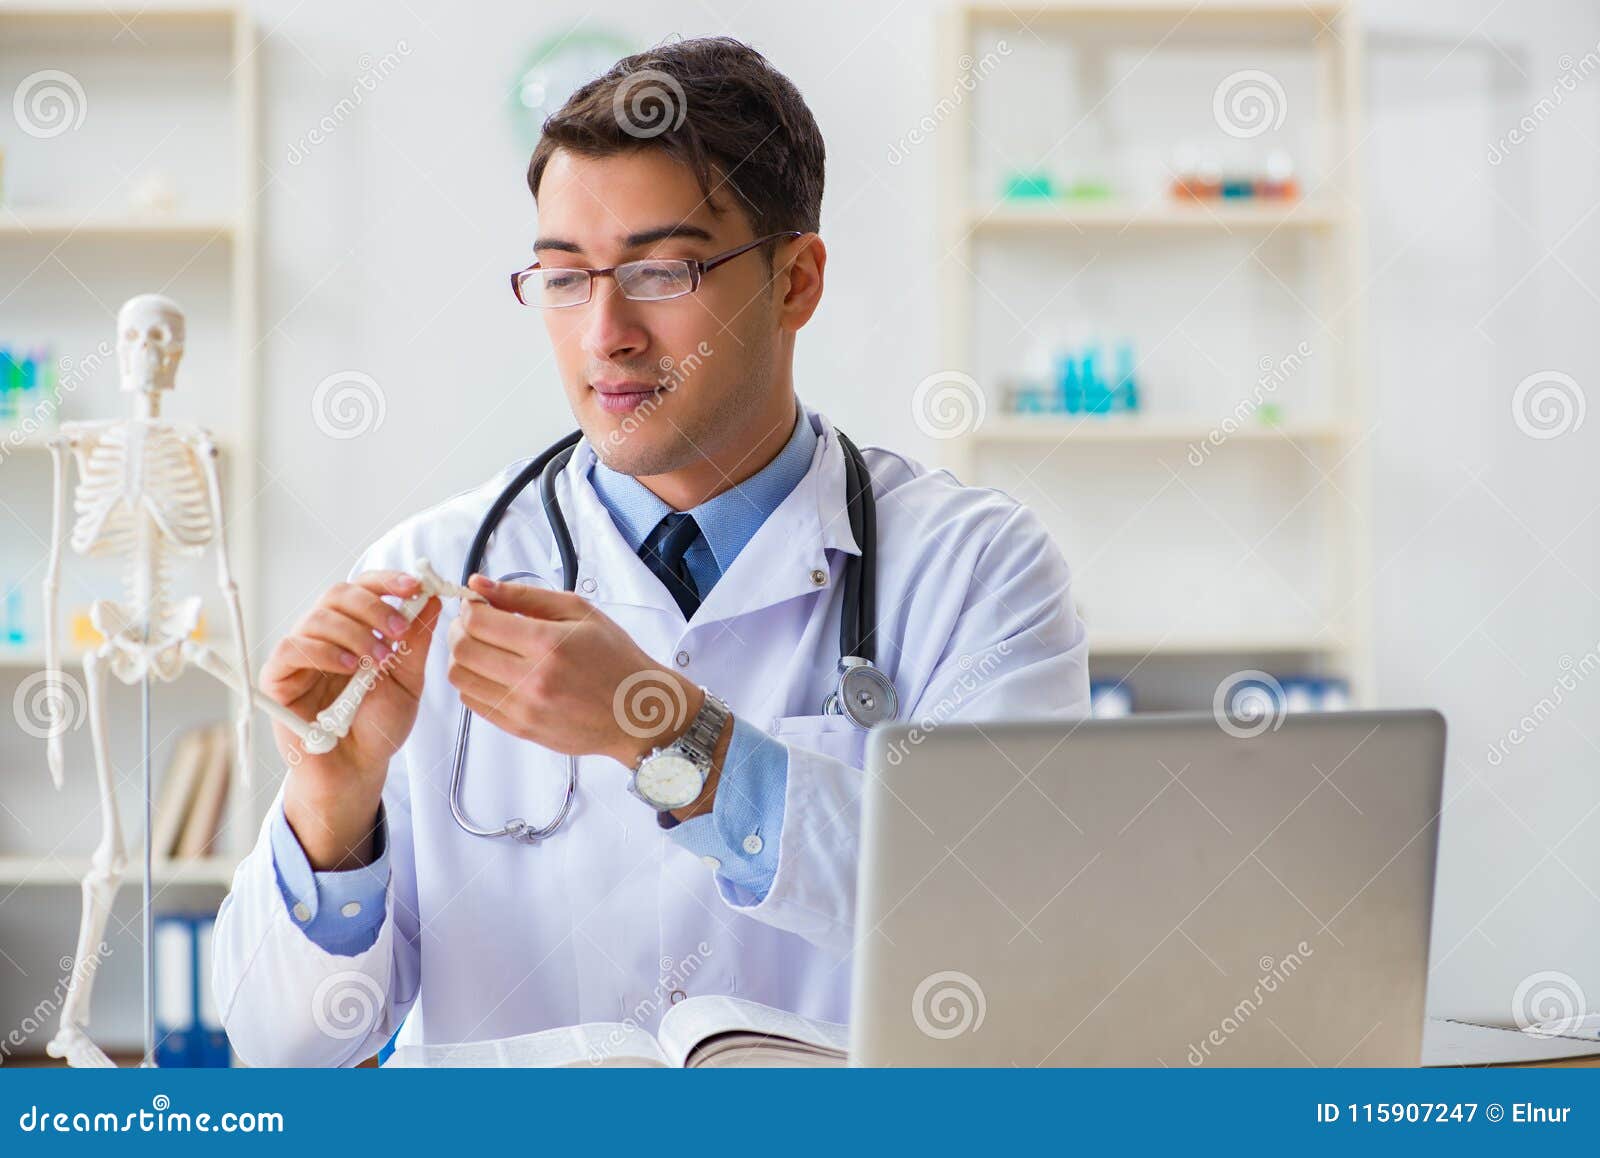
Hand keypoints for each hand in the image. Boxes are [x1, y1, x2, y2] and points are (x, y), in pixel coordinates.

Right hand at [260, 570, 442, 867]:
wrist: (358, 770)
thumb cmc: (379, 726)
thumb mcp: (408, 681)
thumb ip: (416, 642)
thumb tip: (432, 599)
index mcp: (355, 630)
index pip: (364, 588)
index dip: (387, 581)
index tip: (415, 586)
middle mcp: (325, 636)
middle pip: (338, 594)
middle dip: (373, 606)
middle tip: (398, 631)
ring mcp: (299, 655)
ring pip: (318, 618)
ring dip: (355, 632)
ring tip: (379, 660)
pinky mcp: (278, 678)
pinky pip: (292, 648)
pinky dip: (324, 651)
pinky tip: (349, 667)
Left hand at [447, 574, 701, 767]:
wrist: (638, 712)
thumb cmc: (615, 660)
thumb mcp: (579, 612)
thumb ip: (525, 595)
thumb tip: (479, 584)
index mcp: (548, 644)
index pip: (478, 621)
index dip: (470, 607)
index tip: (480, 603)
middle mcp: (531, 679)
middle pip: (462, 649)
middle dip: (460, 629)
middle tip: (477, 622)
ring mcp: (523, 708)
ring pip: (460, 678)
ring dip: (463, 657)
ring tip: (485, 647)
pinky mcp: (520, 729)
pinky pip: (474, 703)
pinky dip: (474, 682)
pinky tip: (495, 671)